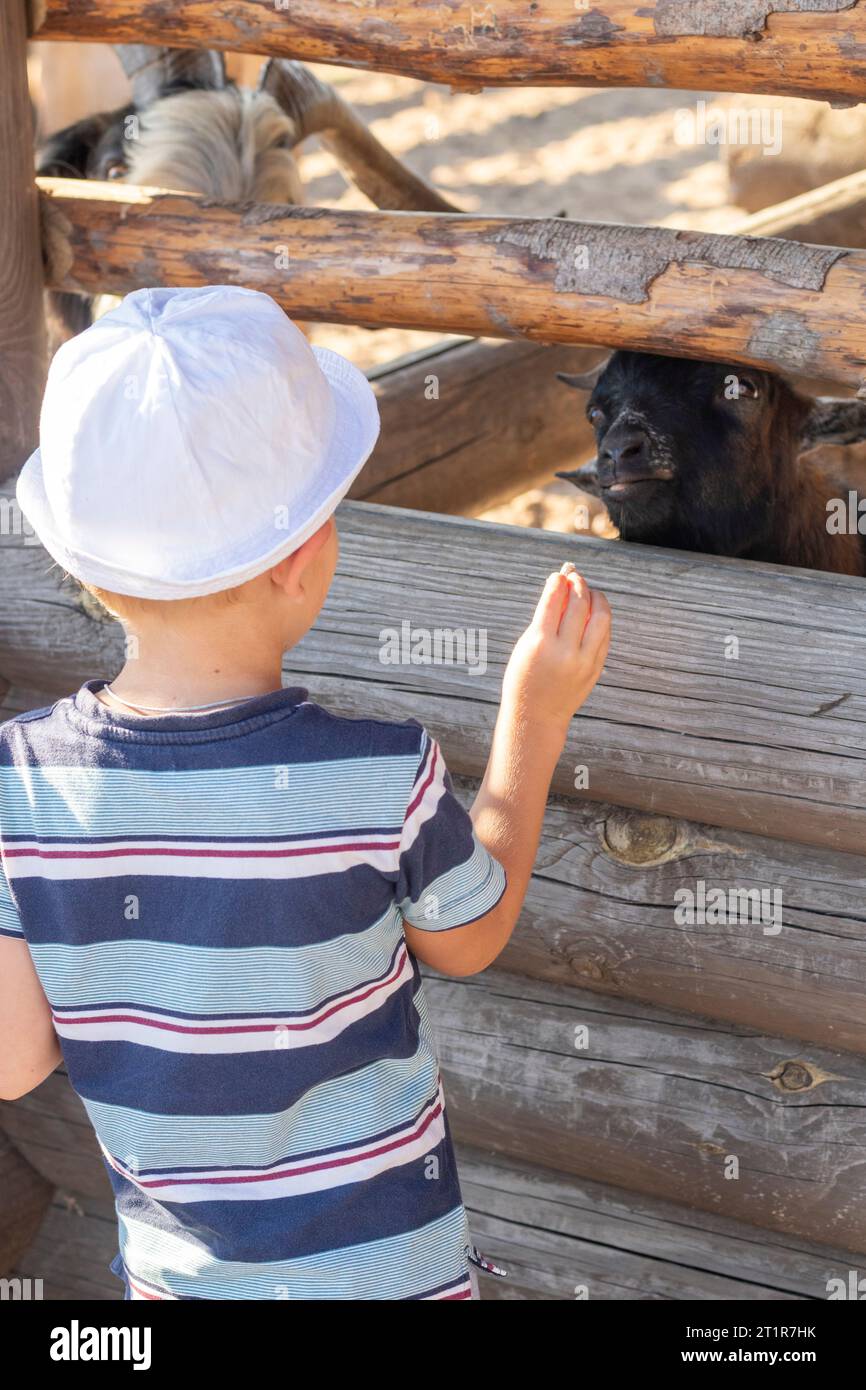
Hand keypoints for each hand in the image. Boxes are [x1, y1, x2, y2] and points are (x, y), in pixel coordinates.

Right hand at [501, 565, 610, 735]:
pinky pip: (604, 635)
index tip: (559, 575)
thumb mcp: (525, 647)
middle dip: (578, 585)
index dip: (558, 583)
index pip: (553, 601)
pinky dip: (600, 619)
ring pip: (600, 618)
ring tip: (589, 592)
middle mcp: (565, 651)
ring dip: (596, 598)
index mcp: (540, 643)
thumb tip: (561, 588)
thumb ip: (544, 619)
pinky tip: (594, 613)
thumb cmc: (524, 678)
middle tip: (575, 577)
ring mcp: (584, 661)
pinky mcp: (595, 669)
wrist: (536, 716)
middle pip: (579, 605)